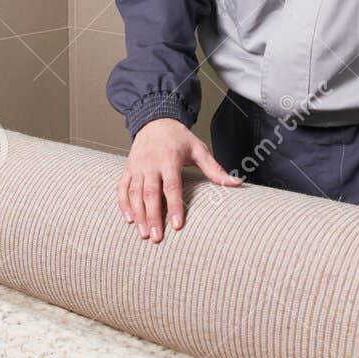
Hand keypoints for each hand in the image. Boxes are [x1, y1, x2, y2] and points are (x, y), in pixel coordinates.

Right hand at [116, 117, 241, 242]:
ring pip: (135, 193)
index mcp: (169, 159)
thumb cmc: (179, 138)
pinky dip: (124, 204)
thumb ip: (214, 169)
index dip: (174, 206)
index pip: (171, 186)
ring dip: (138, 215)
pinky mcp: (128, 169)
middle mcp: (151, 163)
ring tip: (144, 233)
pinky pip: (122, 188)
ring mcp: (137, 167)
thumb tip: (236, 183)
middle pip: (150, 194)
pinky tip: (129, 219)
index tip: (176, 225)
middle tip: (156, 237)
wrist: (155, 120)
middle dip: (152, 217)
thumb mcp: (199, 149)